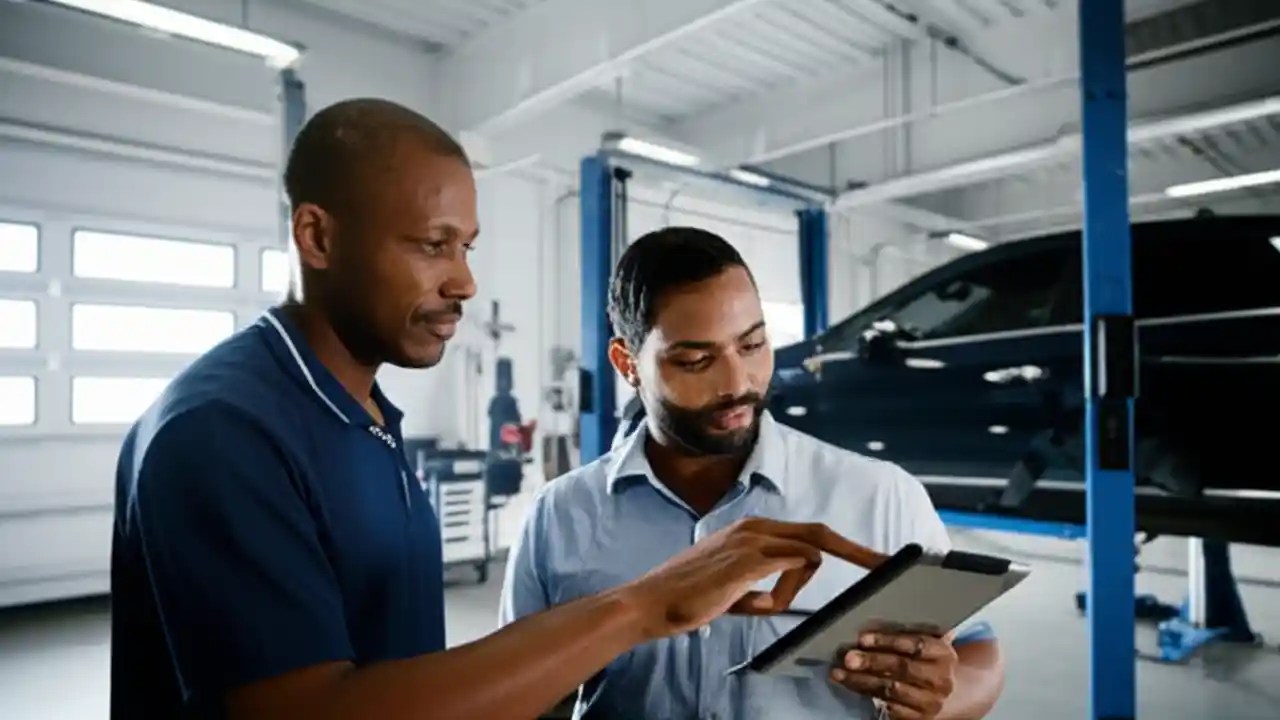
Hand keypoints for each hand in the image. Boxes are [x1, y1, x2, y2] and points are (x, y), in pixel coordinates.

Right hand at [618, 518, 884, 639]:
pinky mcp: (747, 559)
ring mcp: (751, 540)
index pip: (810, 533)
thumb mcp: (735, 587)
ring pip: (807, 556)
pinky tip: (747, 602)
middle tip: (889, 564)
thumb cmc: (690, 597)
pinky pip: (789, 571)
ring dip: (790, 590)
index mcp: (753, 529)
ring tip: (750, 603)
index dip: (845, 545)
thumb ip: (762, 583)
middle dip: (860, 551)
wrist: (652, 601)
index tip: (874, 559)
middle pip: (821, 534)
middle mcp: (755, 526)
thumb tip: (782, 594)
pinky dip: (779, 595)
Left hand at [831, 630, 957, 719]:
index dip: (888, 641)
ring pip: (891, 690)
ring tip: (839, 673)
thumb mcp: (926, 644)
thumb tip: (866, 626)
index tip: (863, 638)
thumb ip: (905, 634)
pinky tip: (850, 686)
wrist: (946, 693)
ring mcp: (930, 702)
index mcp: (943, 654)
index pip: (916, 645)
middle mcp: (941, 680)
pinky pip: (889, 708)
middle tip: (848, 658)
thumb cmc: (926, 660)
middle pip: (902, 668)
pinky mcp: (918, 719)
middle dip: (872, 662)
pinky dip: (867, 696)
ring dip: (861, 681)